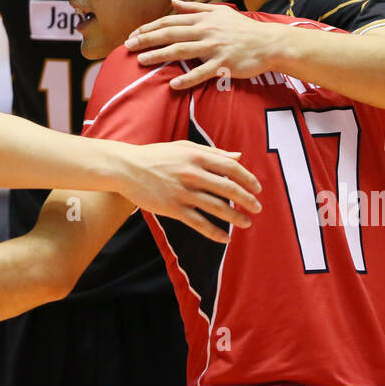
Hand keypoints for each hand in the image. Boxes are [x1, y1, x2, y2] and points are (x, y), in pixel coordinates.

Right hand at [114, 140, 261, 242]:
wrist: (126, 168)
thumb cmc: (157, 156)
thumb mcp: (184, 147)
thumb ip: (213, 152)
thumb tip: (239, 156)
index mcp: (196, 156)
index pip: (231, 168)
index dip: (248, 179)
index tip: (258, 188)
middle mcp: (192, 173)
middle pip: (228, 189)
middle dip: (247, 200)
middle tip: (257, 208)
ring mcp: (182, 192)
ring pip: (216, 208)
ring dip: (235, 217)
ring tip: (246, 223)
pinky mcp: (173, 208)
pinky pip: (199, 223)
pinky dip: (214, 232)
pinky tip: (225, 238)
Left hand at [125, 0, 280, 89]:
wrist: (269, 43)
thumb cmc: (243, 29)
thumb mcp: (219, 12)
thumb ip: (195, 8)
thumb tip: (174, 3)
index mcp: (203, 20)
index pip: (170, 22)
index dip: (150, 28)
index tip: (134, 34)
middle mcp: (205, 32)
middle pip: (170, 35)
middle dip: (147, 40)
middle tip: (128, 46)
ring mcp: (214, 48)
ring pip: (181, 51)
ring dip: (159, 56)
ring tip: (141, 61)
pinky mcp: (224, 64)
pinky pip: (202, 72)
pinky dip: (187, 78)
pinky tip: (173, 84)